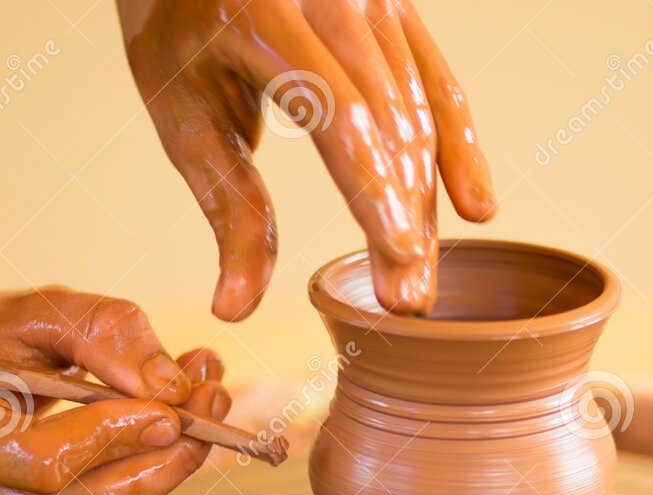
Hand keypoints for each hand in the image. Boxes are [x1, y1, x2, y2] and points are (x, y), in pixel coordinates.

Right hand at [0, 287, 230, 494]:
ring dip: (170, 462)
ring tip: (205, 399)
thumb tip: (170, 386)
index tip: (174, 405)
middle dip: (162, 457)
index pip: (42, 461)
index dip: (114, 438)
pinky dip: (152, 472)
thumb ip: (102, 331)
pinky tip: (171, 424)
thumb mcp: (37, 309)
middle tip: (214, 401)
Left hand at [119, 0, 495, 319]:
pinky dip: (458, 146)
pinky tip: (475, 207)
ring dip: (425, 202)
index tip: (401, 254)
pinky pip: (436, 81)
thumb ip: (227, 209)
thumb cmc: (177, 30)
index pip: (337, 112)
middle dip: (404, 217)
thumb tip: (235, 307)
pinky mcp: (394, 5)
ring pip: (417, 111)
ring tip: (419, 278)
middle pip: (389, 122)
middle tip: (408, 300)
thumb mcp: (185, 118)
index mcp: (262, 17)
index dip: (375, 188)